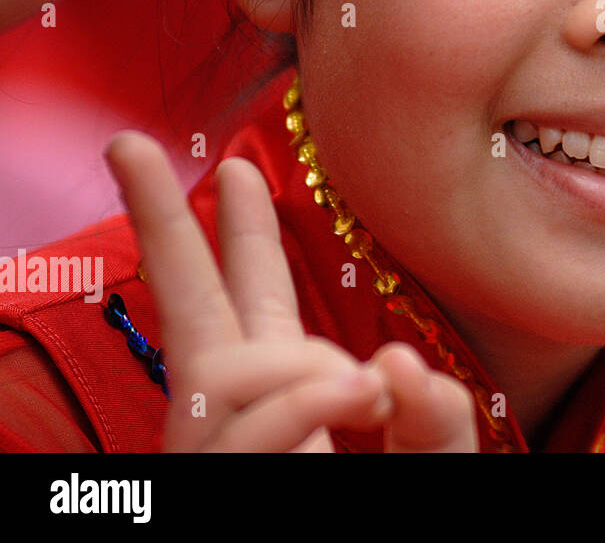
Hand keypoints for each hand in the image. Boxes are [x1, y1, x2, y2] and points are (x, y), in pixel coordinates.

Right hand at [104, 130, 478, 451]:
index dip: (244, 236)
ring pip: (229, 367)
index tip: (237, 168)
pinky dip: (308, 400)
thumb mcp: (434, 454)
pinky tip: (360, 397)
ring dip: (305, 368)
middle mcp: (237, 419)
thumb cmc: (396, 522)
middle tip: (127, 142)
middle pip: (187, 306)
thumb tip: (394, 364)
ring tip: (365, 395)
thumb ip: (434, 412)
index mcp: (288, 398)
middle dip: (158, 222)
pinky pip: (250, 417)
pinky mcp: (207, 482)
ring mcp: (212, 452)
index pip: (257, 302)